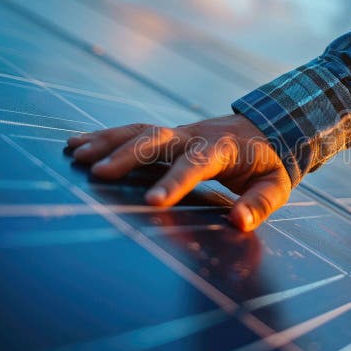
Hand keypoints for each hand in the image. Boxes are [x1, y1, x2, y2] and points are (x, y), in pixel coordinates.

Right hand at [65, 115, 290, 230]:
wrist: (265, 128)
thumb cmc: (267, 163)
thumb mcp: (275, 185)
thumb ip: (259, 204)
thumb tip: (239, 222)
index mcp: (223, 148)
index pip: (197, 163)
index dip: (175, 180)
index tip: (153, 202)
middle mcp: (195, 136)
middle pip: (158, 139)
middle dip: (127, 155)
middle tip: (98, 174)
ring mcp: (178, 133)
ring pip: (139, 131)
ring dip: (107, 141)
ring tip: (75, 156)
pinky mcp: (166, 136)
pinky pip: (132, 132)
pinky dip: (104, 137)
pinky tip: (75, 145)